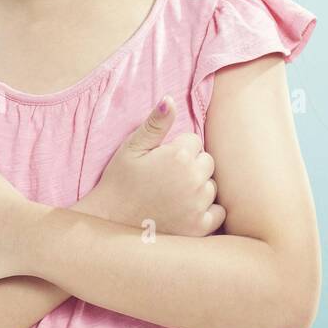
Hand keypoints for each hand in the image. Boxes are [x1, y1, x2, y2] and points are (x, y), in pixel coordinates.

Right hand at [78, 95, 224, 236]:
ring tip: (174, 195)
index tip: (161, 161)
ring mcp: (197, 205)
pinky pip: (219, 213)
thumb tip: (170, 99)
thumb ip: (155, 123)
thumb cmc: (119, 182)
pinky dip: (208, 212)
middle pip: (207, 162)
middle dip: (192, 167)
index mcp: (178, 156)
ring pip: (212, 187)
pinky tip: (188, 211)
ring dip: (199, 189)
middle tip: (167, 178)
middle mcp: (193, 179)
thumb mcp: (132, 148)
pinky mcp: (199, 228)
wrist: (109, 224)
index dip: (178, 149)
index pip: (195, 142)